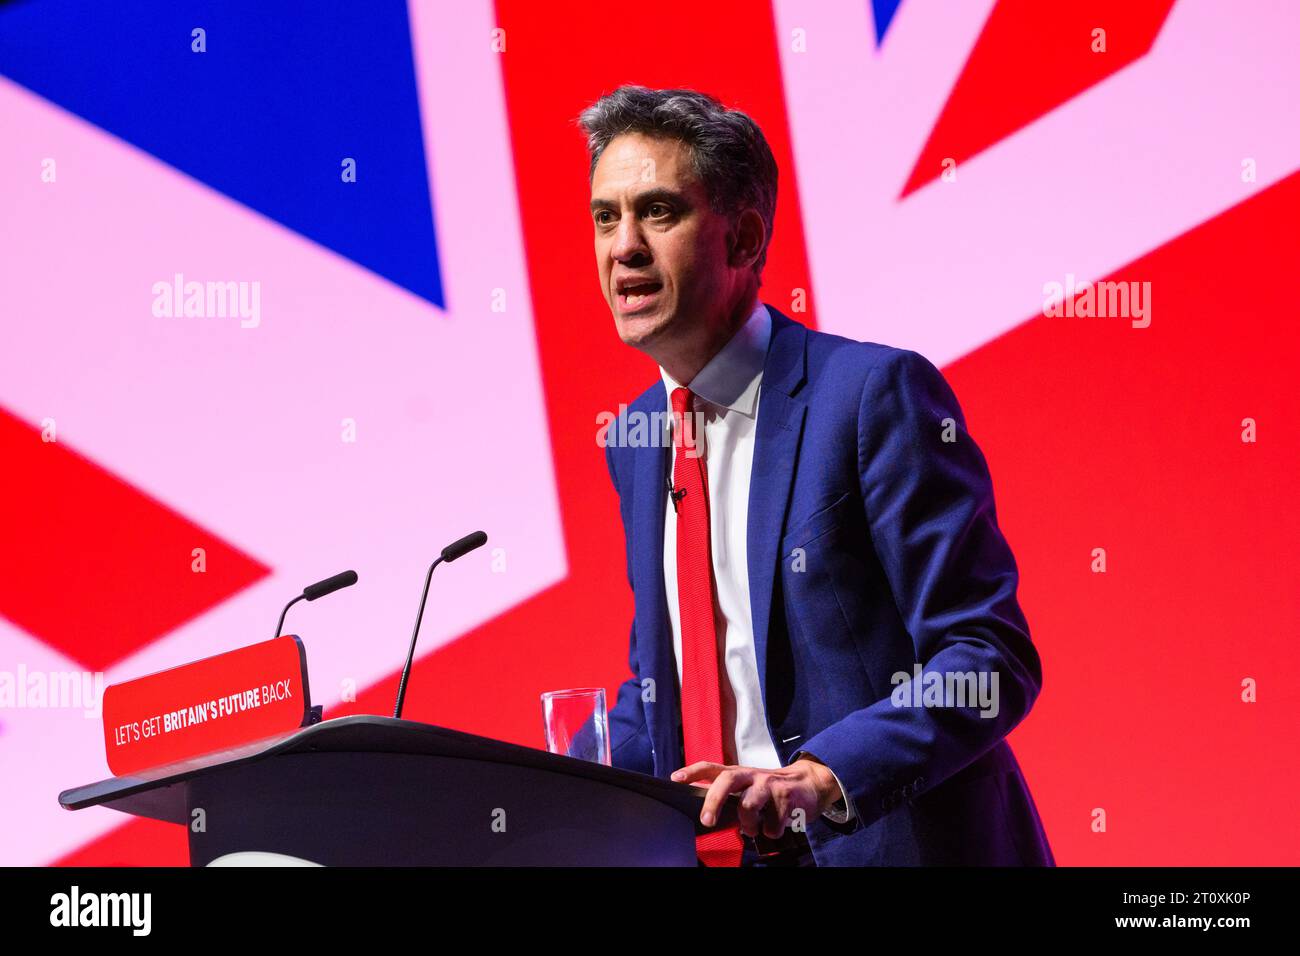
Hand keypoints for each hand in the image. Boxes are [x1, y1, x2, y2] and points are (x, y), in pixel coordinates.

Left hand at [672, 759, 843, 837]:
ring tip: (754, 828)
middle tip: (707, 821)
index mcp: (739, 773)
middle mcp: (752, 775)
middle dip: (713, 801)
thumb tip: (709, 813)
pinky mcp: (787, 798)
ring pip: (748, 806)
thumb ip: (731, 796)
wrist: (809, 783)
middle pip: (726, 781)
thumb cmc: (772, 789)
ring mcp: (769, 785)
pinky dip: (771, 831)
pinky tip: (776, 826)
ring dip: (749, 824)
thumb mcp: (749, 786)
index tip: (675, 778)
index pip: (711, 767)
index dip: (692, 772)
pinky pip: (771, 824)